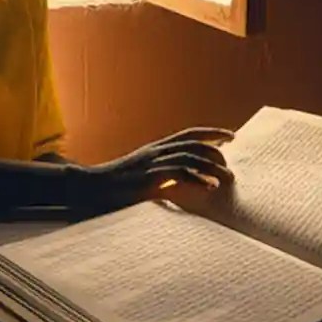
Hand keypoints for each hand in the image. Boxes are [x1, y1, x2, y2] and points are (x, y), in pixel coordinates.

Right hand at [66, 127, 234, 211]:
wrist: (90, 189)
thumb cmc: (114, 187)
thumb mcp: (140, 178)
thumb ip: (159, 177)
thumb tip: (178, 185)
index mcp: (155, 149)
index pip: (188, 133)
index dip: (211, 132)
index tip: (230, 136)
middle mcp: (156, 151)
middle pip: (193, 143)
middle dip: (216, 152)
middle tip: (230, 167)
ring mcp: (152, 162)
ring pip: (191, 157)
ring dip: (212, 167)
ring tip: (227, 178)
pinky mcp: (150, 177)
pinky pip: (180, 174)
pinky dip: (198, 179)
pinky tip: (210, 187)